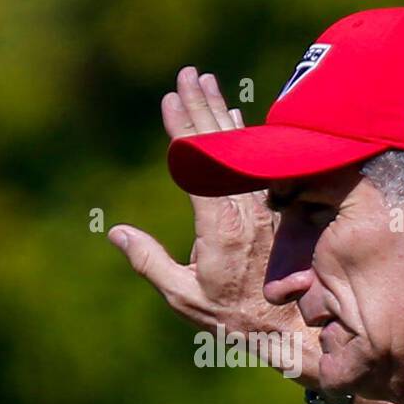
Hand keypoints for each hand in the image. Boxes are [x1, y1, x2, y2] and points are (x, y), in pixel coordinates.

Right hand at [107, 66, 319, 386]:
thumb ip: (149, 262)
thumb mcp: (183, 297)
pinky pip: (258, 163)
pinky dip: (245, 137)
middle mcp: (246, 209)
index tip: (169, 100)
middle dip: (201, 107)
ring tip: (207, 83)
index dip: (182, 130)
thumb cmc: (232, 318)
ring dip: (222, 114)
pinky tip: (236, 118)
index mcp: (221, 225)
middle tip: (189, 74)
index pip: (198, 165)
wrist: (288, 329)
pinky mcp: (275, 210)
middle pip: (221, 146)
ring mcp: (264, 207)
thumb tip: (115, 232)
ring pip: (241, 149)